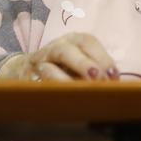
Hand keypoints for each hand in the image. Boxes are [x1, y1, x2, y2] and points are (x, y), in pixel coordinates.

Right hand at [0, 33, 117, 81]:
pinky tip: (62, 100)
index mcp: (73, 40)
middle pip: (67, 51)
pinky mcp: (27, 79)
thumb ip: (98, 69)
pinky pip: (37, 86)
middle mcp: (55, 48)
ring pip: (49, 68)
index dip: (102, 58)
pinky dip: (50, 92)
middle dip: (85, 65)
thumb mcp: (81, 62)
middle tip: (98, 79)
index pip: (88, 42)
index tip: (114, 75)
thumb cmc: (64, 67)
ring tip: (80, 92)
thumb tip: (116, 84)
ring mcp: (38, 63)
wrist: (24, 70)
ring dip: (66, 81)